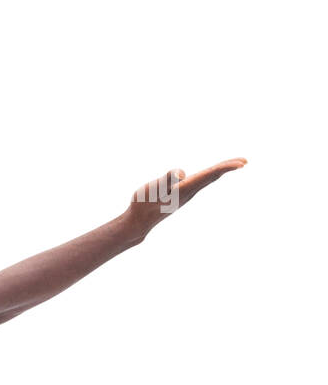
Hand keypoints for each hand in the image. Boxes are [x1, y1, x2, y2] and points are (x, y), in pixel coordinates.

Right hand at [126, 158, 246, 235]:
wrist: (138, 222)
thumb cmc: (143, 205)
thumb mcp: (152, 189)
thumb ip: (167, 179)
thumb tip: (182, 173)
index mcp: (185, 189)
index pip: (209, 175)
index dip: (225, 168)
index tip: (242, 164)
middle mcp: (188, 192)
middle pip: (212, 177)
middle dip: (228, 168)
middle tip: (245, 161)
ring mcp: (184, 194)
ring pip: (207, 180)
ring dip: (220, 171)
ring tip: (233, 165)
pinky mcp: (179, 195)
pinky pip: (199, 182)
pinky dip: (209, 176)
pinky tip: (208, 176)